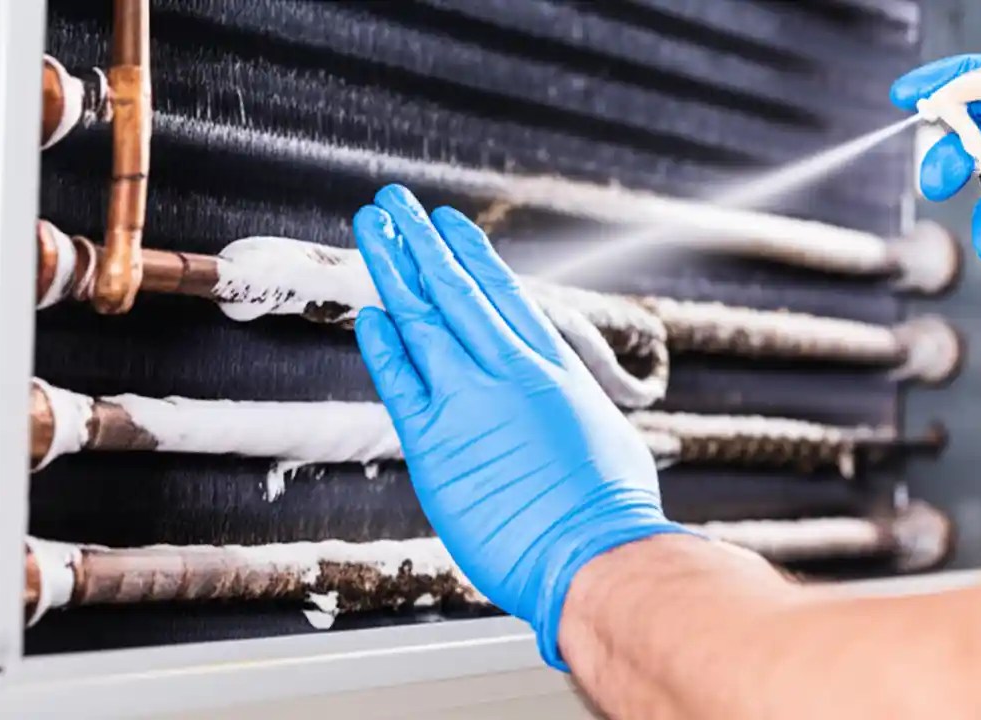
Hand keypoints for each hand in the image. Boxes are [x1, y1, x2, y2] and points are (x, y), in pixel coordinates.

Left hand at [351, 184, 688, 670]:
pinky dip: (383, 345)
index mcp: (554, 368)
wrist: (595, 553)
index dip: (471, 255)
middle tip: (393, 203)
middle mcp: (511, 371)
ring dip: (393, 268)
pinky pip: (400, 382)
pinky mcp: (437, 443)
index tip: (448, 224)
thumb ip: (573, 408)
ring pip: (422, 318)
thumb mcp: (604, 436)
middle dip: (421, 242)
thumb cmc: (612, 510)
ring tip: (369, 226)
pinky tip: (368, 313)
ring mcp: (470, 401)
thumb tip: (571, 404)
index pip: (503, 295)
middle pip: (455, 291)